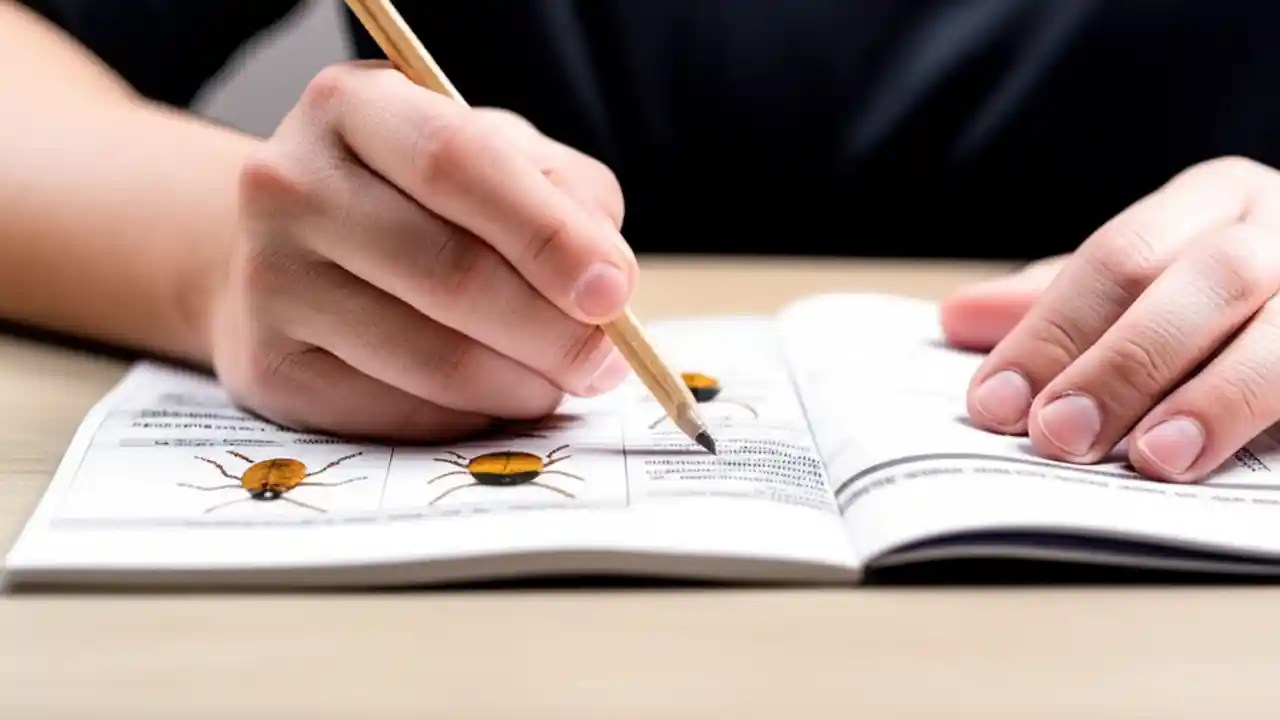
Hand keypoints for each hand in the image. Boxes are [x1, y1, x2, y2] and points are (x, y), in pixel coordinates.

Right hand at [208, 61, 635, 440]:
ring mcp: (268, 280)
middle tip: (608, 360)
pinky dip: (473, 417)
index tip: (613, 292)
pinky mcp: (270, 368)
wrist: (293, 254)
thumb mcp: (500, 158)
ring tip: (559, 378)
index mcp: (352, 106)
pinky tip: (495, 395)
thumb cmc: (421, 199)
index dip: (548, 236)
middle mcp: (290, 185)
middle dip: (554, 332)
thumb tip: (608, 284)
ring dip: (524, 385)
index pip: (458, 164)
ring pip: (433, 360)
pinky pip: (401, 415)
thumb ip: (568, 199)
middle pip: (450, 273)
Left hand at [940, 156, 1279, 482]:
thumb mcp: (1145, 281)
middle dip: (1122, 363)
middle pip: (1202, 285)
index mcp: (1212, 200)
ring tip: (1153, 459)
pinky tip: (1230, 461)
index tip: (995, 402)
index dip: (1052, 333)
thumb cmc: (1220, 294)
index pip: (1119, 258)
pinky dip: (1269, 422)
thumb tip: (956, 319)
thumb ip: (1059, 302)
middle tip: (1059, 434)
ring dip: (1213, 399)